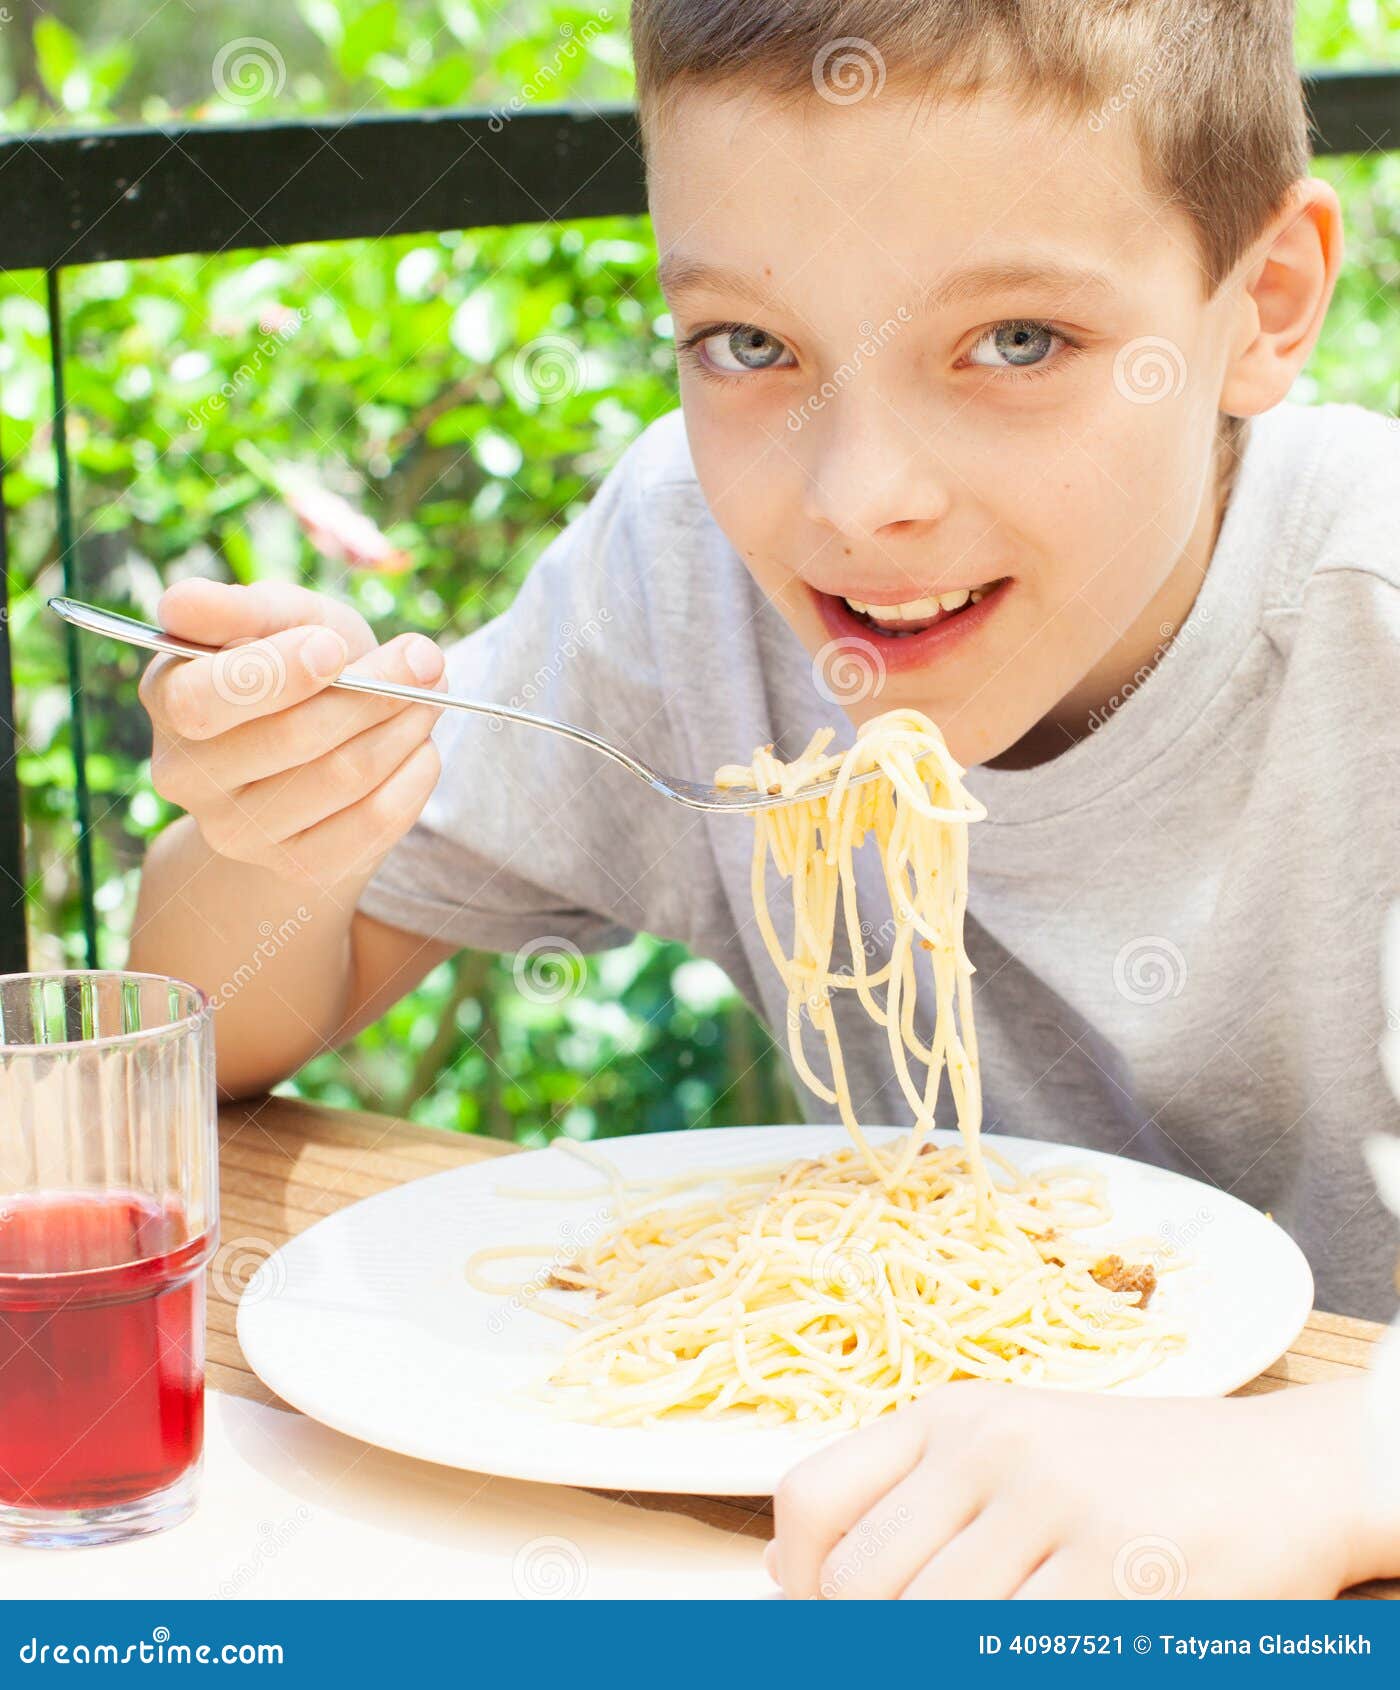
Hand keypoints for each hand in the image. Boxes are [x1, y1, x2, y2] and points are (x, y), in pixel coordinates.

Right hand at [140, 579, 443, 892]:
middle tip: (425, 660)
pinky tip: (422, 748)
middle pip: (291, 738)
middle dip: (372, 692)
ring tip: (430, 695)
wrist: (321, 746)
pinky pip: (373, 822)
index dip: (276, 674)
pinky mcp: (295, 866)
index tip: (335, 647)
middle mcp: (184, 776)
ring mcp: (235, 832)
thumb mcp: (276, 617)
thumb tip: (181, 603)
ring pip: (342, 777)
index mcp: (166, 698)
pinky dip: (413, 776)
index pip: (203, 700)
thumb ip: (238, 608)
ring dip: (404, 727)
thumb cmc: (297, 659)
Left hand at [766, 1378, 1388, 1597]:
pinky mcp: (1120, 1575)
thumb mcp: (1007, 1451)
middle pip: (863, 1584)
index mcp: (951, 1414)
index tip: (823, 1616)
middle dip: (869, 1640)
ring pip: (932, 1628)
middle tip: (913, 1647)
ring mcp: (1057, 1509)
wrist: (1278, 1470)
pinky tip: (1043, 1641)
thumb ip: (908, 1497)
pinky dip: (1017, 1659)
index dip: (798, 1580)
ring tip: (1000, 1632)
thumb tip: (786, 1579)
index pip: (813, 1498)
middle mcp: (993, 1448)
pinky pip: (1021, 1652)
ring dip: (946, 1653)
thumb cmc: (1125, 1472)